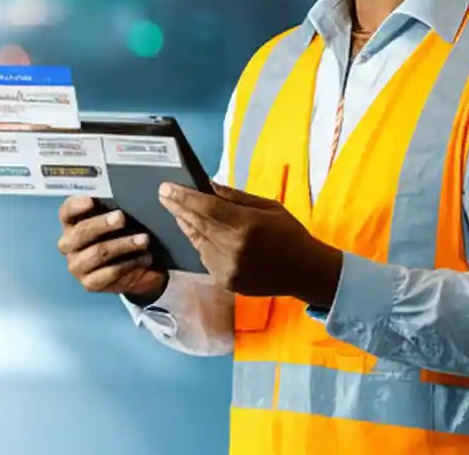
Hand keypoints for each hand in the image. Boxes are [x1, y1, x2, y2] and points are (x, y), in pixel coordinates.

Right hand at [57, 196, 167, 299]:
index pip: (66, 212)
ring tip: (144, 239)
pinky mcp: (90, 284)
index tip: (91, 200)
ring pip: (97, 253)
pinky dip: (129, 263)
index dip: (76, 206)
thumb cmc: (125, 234)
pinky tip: (145, 257)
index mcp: (72, 223)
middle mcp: (69, 244)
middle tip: (122, 218)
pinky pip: (109, 272)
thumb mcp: (120, 218)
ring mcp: (77, 266)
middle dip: (102, 224)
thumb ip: (116, 207)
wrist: (138, 267)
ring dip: (122, 245)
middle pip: (81, 232)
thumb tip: (128, 192)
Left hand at [159, 182, 341, 301]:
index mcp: (247, 225)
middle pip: (197, 224)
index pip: (206, 207)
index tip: (166, 187)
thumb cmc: (289, 233)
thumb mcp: (268, 206)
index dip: (184, 196)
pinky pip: (204, 257)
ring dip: (186, 224)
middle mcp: (234, 248)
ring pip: (197, 241)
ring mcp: (228, 268)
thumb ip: (235, 197)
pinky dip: (199, 243)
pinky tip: (198, 232)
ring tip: (178, 211)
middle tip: (163, 194)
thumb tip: (208, 186)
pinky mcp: (225, 282)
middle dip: (177, 207)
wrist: (304, 271)